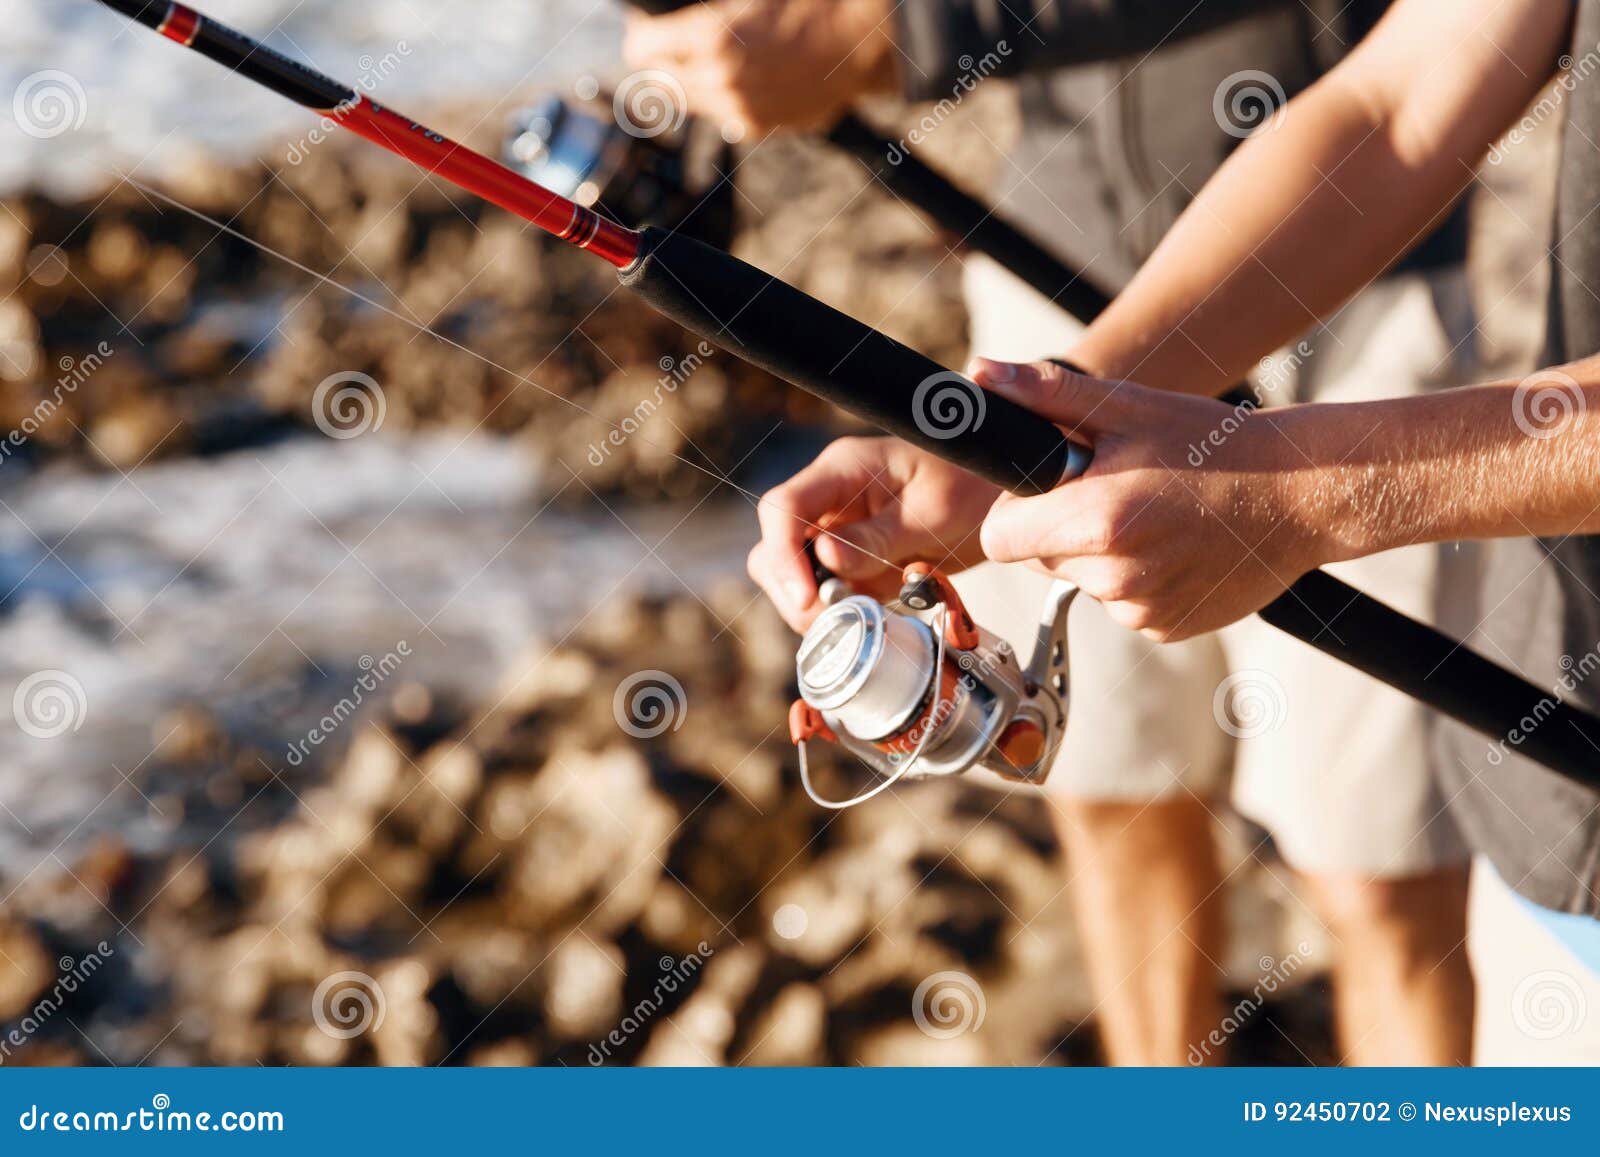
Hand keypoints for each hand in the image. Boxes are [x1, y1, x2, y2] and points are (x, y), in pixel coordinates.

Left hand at [623, 0, 897, 134]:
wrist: (864, 37)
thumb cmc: (813, 1)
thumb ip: (705, 11)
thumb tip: (682, 20)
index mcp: (712, 39)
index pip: (642, 49)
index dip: (644, 33)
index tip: (651, 26)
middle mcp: (720, 81)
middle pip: (661, 78)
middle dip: (662, 57)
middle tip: (673, 39)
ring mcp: (740, 108)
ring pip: (688, 100)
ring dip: (688, 79)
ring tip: (707, 57)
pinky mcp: (760, 125)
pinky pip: (720, 115)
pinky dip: (719, 97)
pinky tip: (737, 74)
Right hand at [748, 436, 999, 631]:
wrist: (999, 494)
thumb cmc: (972, 484)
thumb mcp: (933, 512)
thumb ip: (878, 537)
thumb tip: (826, 559)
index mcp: (843, 470)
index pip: (783, 508)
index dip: (783, 557)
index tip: (806, 599)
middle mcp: (829, 499)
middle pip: (774, 548)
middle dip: (795, 591)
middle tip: (836, 620)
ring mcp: (836, 530)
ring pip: (791, 575)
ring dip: (813, 608)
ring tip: (857, 622)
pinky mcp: (850, 560)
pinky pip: (824, 592)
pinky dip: (836, 614)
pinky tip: (867, 621)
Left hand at [971, 358, 1342, 641]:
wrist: (1303, 494)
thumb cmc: (1213, 444)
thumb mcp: (1128, 408)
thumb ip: (1045, 395)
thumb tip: (980, 374)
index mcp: (1096, 521)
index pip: (998, 540)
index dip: (1015, 512)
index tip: (1049, 489)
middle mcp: (1114, 576)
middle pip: (1037, 560)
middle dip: (1059, 527)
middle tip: (1116, 490)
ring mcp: (1141, 610)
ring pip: (1082, 581)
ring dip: (1101, 553)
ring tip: (1156, 515)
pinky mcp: (1164, 628)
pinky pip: (1122, 604)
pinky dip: (1137, 579)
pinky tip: (1175, 546)